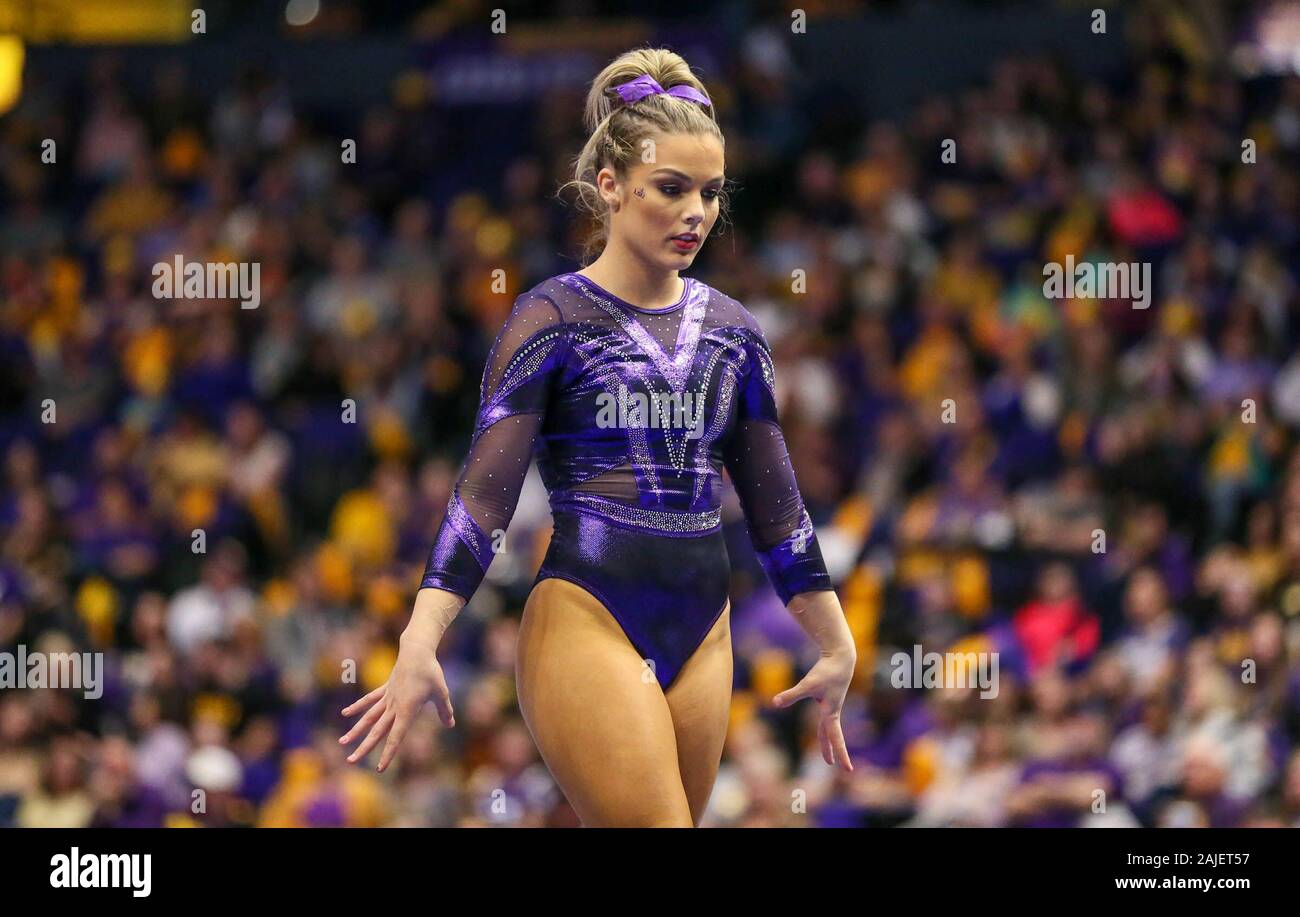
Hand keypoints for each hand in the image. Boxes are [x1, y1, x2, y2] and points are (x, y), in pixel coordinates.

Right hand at [338, 623, 454, 772]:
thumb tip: (450, 724)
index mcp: (407, 711)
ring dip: (355, 731)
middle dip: (364, 748)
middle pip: (376, 731)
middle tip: (350, 761)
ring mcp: (387, 697)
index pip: (396, 737)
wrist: (417, 650)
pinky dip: (357, 707)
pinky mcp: (385, 688)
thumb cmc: (431, 672)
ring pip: (368, 718)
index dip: (388, 754)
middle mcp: (393, 707)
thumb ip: (444, 710)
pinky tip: (345, 714)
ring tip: (342, 742)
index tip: (379, 768)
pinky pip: (369, 700)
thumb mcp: (441, 693)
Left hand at [773, 646, 855, 771]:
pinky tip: (823, 718)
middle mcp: (832, 710)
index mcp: (830, 712)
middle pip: (829, 734)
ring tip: (825, 751)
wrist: (841, 656)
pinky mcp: (828, 695)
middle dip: (830, 750)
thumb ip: (791, 695)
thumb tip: (774, 703)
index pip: (835, 738)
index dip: (840, 753)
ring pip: (827, 725)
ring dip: (826, 738)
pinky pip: (825, 713)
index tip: (848, 769)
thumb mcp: (808, 684)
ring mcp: (831, 703)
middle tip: (830, 764)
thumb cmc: (826, 671)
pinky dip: (823, 723)